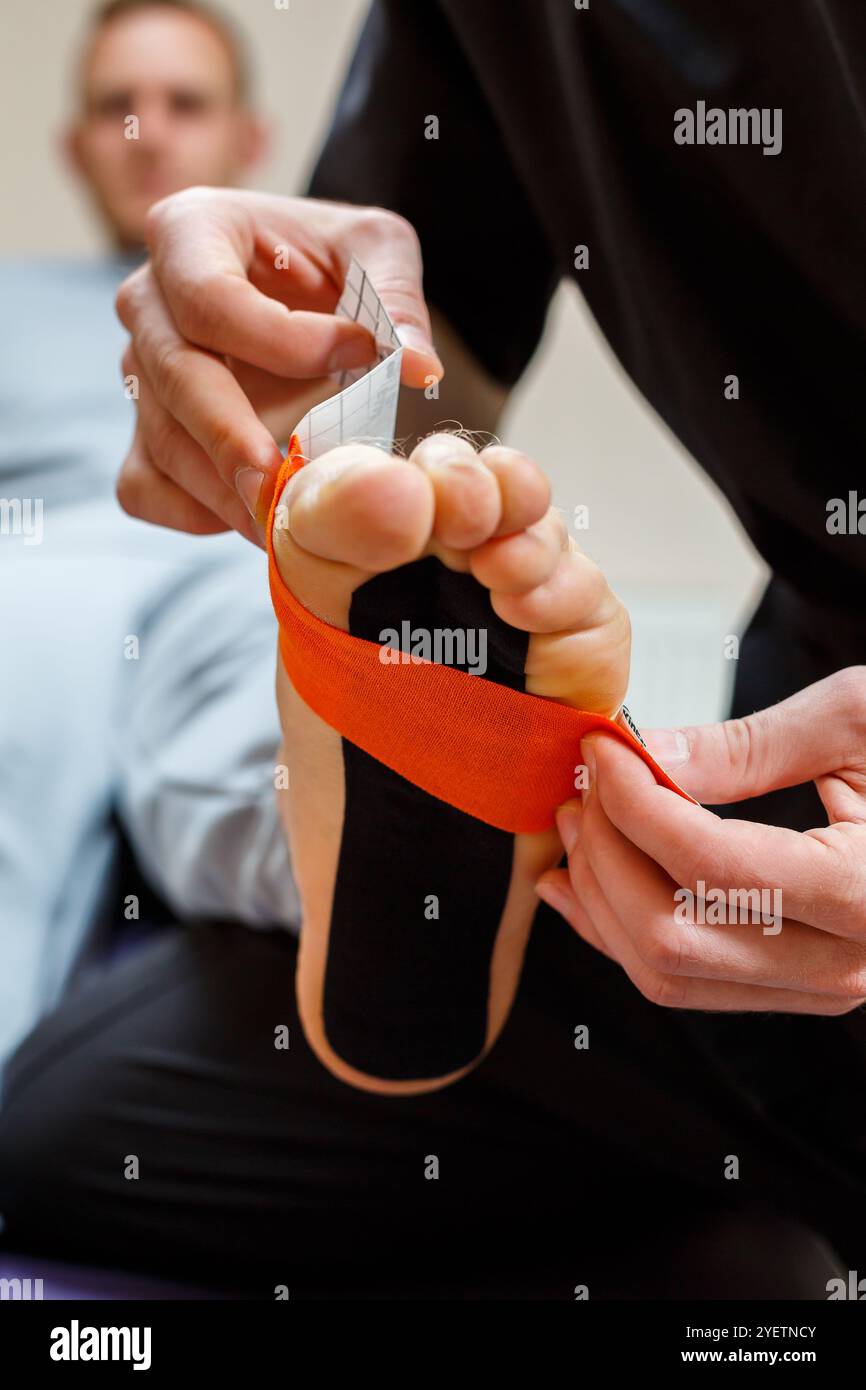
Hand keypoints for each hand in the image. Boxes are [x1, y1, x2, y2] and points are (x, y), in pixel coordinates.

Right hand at [115, 187, 442, 544]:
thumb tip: (419, 366)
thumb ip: (396, 297)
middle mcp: (146, 300)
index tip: (356, 353)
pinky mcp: (147, 428)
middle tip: (284, 486)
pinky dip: (192, 511)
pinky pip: (145, 485)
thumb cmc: (334, 261)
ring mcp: (139, 369)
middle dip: (231, 437)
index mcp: (188, 232)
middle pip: (174, 375)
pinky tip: (252, 518)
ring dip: (221, 490)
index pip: (210, 299)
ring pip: (160, 439)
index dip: (281, 340)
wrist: (308, 290)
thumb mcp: (376, 250)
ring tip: (288, 520)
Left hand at [536, 667, 865, 1014]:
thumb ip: (749, 747)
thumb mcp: (861, 724)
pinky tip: (588, 882)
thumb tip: (648, 756)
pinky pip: (686, 983)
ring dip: (601, 898)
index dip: (634, 803)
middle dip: (605, 853)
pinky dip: (621, 933)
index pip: (710, 865)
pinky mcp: (799, 987)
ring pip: (668, 974)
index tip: (601, 750)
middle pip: (672, 935)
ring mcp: (822, 987)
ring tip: (580, 823)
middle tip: (582, 784)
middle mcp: (846, 964)